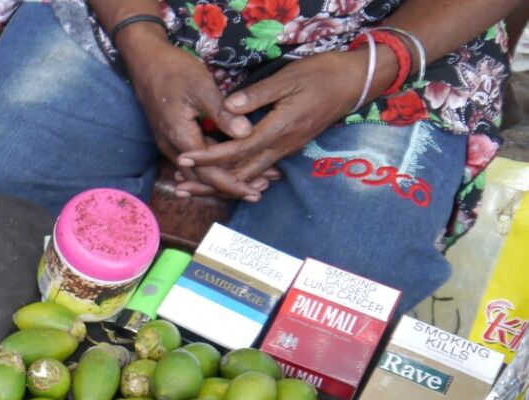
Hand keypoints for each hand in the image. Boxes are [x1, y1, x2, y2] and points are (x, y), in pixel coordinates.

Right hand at [115, 27, 261, 200]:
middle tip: (259, 192)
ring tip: (249, 182)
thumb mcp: (201, 87)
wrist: (145, 61)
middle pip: (202, 178)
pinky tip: (228, 165)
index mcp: (180, 137)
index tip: (254, 192)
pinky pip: (194, 160)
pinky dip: (212, 166)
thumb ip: (222, 113)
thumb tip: (246, 133)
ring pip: (197, 172)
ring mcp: (170, 143)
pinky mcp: (173, 137)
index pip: (208, 172)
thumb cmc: (173, 70)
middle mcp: (173, 147)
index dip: (232, 184)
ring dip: (221, 179)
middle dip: (229, 187)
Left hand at [176, 50, 392, 186]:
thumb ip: (258, 94)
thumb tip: (229, 107)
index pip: (236, 151)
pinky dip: (239, 177)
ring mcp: (286, 150)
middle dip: (209, 183)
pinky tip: (224, 179)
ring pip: (249, 176)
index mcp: (278, 130)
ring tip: (194, 187)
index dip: (209, 157)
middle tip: (180, 188)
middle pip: (239, 175)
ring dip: (222, 183)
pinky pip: (260, 169)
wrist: (356, 82)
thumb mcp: (289, 78)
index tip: (184, 159)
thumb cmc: (323, 75)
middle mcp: (281, 147)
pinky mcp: (288, 147)